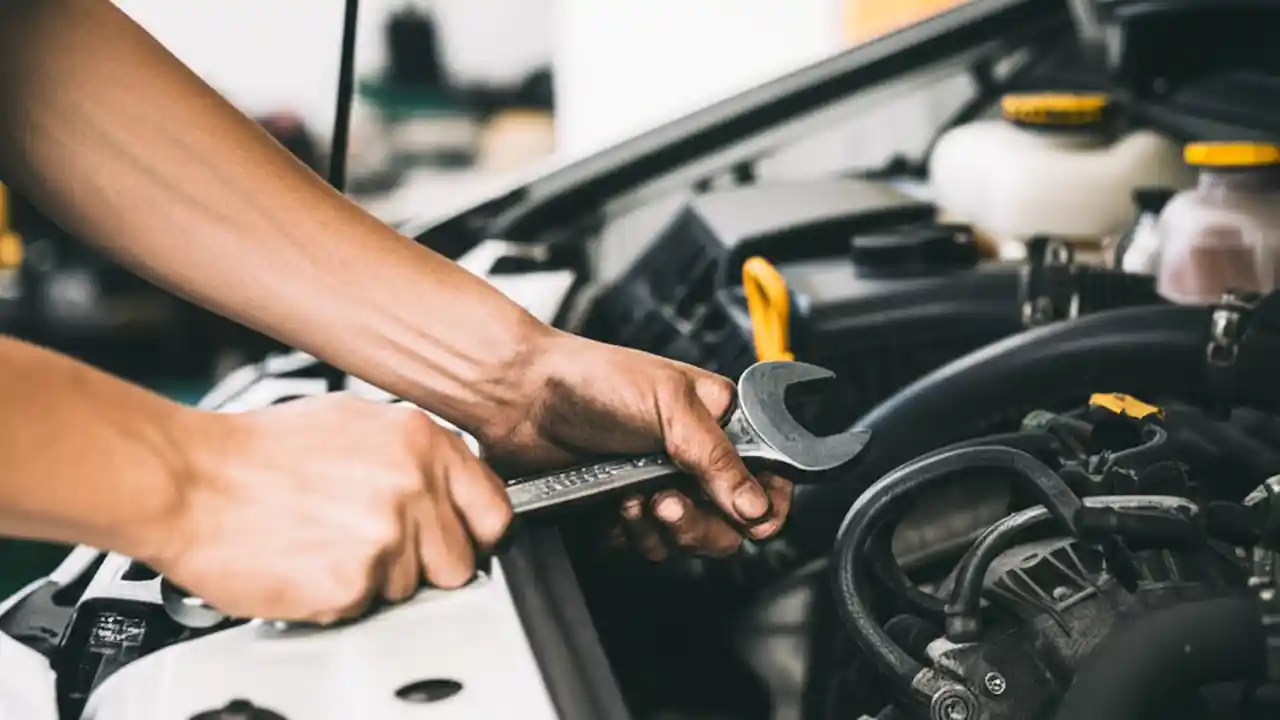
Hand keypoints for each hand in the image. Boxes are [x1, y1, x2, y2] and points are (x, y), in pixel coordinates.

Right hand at [151, 394, 511, 623]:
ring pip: (411, 588)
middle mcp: (413, 487)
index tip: (459, 540)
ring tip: (327, 544)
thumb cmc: (257, 451)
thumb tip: (448, 486)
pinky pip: (367, 608)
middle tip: (372, 544)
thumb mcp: (354, 423)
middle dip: (424, 563)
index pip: (495, 511)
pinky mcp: (352, 584)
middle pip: (459, 561)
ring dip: (377, 580)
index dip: (475, 533)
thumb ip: (413, 456)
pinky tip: (309, 563)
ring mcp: (386, 538)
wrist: (189, 480)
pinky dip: (339, 597)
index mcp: (421, 442)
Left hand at [479, 331, 792, 559]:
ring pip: (688, 541)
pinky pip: (645, 548)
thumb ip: (716, 456)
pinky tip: (610, 504)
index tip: (748, 515)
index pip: (770, 476)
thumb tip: (755, 503)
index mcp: (720, 421)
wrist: (521, 397)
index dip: (765, 503)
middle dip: (700, 522)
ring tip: (632, 496)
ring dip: (659, 529)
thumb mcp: (668, 404)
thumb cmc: (592, 378)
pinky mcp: (625, 510)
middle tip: (667, 502)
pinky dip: (628, 535)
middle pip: (732, 523)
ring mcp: (660, 485)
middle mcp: (695, 457)